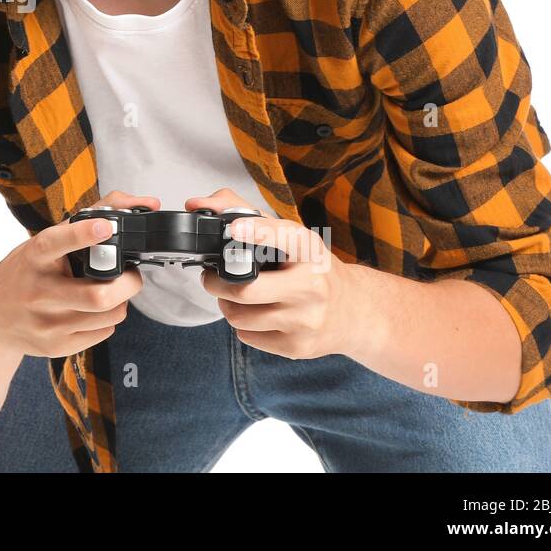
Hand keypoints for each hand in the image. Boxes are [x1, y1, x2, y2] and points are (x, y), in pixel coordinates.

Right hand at [0, 191, 159, 362]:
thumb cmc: (27, 271)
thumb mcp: (45, 241)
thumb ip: (91, 216)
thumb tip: (146, 203)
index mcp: (34, 258)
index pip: (55, 243)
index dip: (81, 235)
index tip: (105, 227)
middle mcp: (38, 291)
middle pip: (97, 295)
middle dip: (128, 283)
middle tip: (130, 273)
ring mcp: (47, 323)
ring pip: (109, 315)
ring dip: (122, 300)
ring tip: (113, 290)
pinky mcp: (56, 346)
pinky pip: (104, 332)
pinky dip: (109, 318)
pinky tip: (94, 310)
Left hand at [187, 187, 358, 359]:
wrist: (355, 311)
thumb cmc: (313, 268)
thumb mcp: (291, 236)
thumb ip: (242, 213)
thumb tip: (195, 204)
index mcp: (309, 251)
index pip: (283, 237)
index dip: (257, 233)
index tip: (234, 229)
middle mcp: (311, 285)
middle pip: (245, 289)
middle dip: (215, 283)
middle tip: (211, 276)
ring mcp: (306, 320)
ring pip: (239, 316)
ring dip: (226, 305)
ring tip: (235, 296)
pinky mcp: (297, 347)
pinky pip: (247, 336)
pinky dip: (243, 325)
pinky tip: (257, 315)